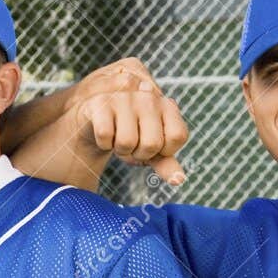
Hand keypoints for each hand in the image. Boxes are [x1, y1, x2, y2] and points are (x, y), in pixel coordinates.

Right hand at [67, 57, 188, 184]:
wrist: (99, 123)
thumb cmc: (131, 136)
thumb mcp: (152, 151)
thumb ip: (166, 163)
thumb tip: (178, 180)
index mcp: (168, 106)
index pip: (177, 137)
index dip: (164, 150)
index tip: (154, 144)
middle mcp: (149, 97)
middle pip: (152, 144)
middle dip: (139, 154)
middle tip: (133, 144)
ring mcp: (125, 98)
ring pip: (126, 142)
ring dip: (120, 150)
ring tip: (118, 138)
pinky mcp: (101, 103)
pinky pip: (105, 136)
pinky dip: (103, 143)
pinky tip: (105, 134)